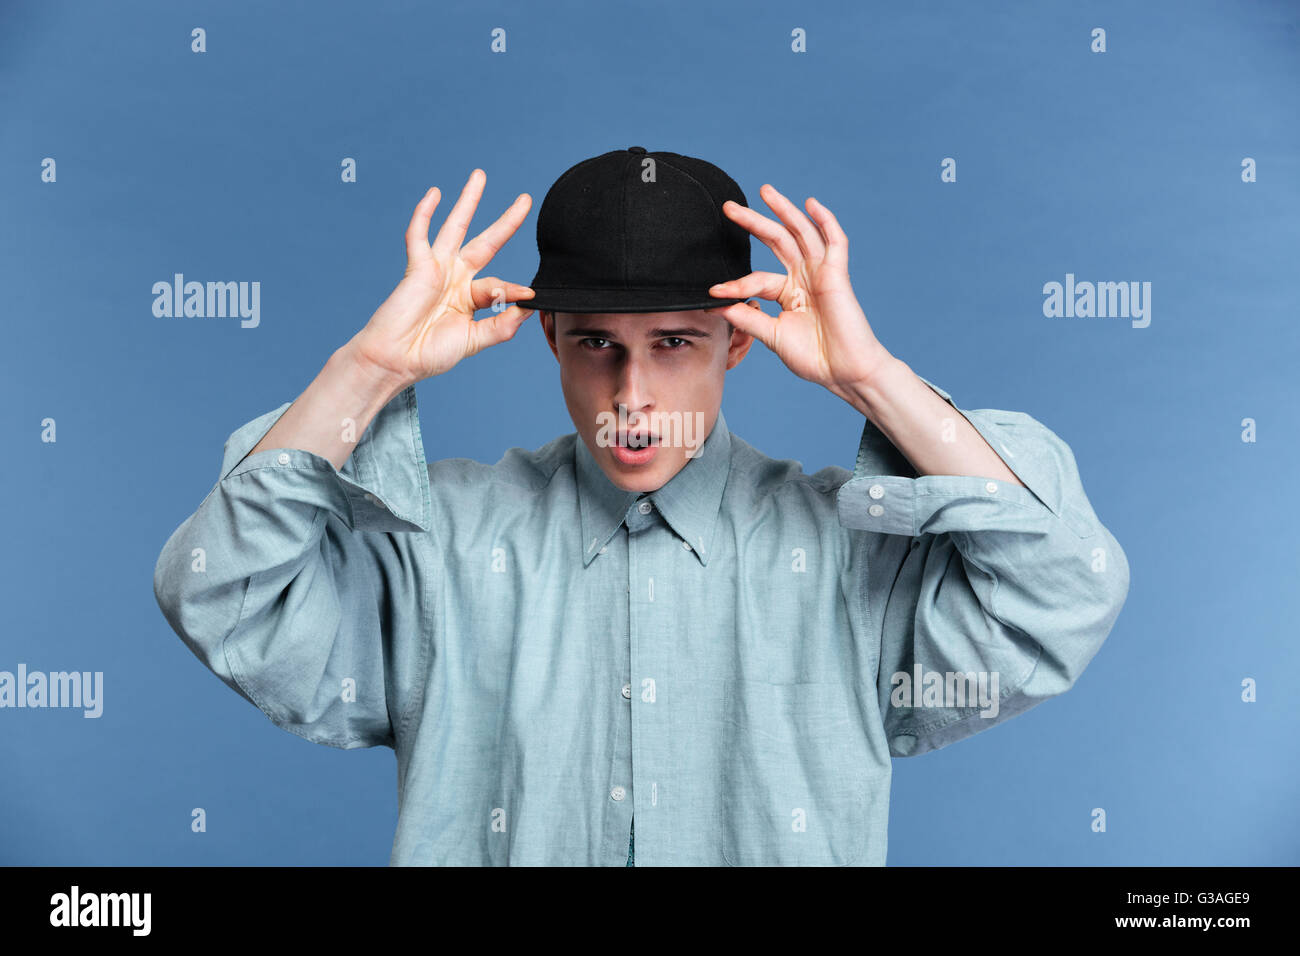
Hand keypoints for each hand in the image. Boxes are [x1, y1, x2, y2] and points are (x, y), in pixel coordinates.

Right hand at [353, 169, 535, 384]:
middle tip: (525, 199)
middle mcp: (456, 278)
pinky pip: (420, 234)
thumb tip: (528, 307)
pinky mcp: (417, 266)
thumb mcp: (473, 341)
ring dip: (468, 201)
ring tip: (480, 176)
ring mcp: (437, 269)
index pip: (500, 285)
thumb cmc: (429, 353)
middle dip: (506, 221)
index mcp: (470, 297)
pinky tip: (434, 194)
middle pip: (486, 242)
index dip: (515, 290)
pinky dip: (425, 214)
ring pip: (456, 227)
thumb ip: (501, 326)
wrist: (396, 359)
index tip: (530, 295)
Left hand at [706, 184, 892, 403]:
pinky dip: (825, 221)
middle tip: (729, 207)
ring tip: (764, 191)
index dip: (735, 283)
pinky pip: (835, 242)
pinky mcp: (837, 275)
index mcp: (788, 293)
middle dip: (753, 222)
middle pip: (777, 241)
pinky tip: (811, 204)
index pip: (756, 278)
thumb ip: (748, 318)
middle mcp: (803, 278)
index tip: (713, 291)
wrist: (845, 371)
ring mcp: (820, 274)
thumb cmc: (814, 357)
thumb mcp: (773, 336)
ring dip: (784, 210)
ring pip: (801, 233)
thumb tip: (718, 304)